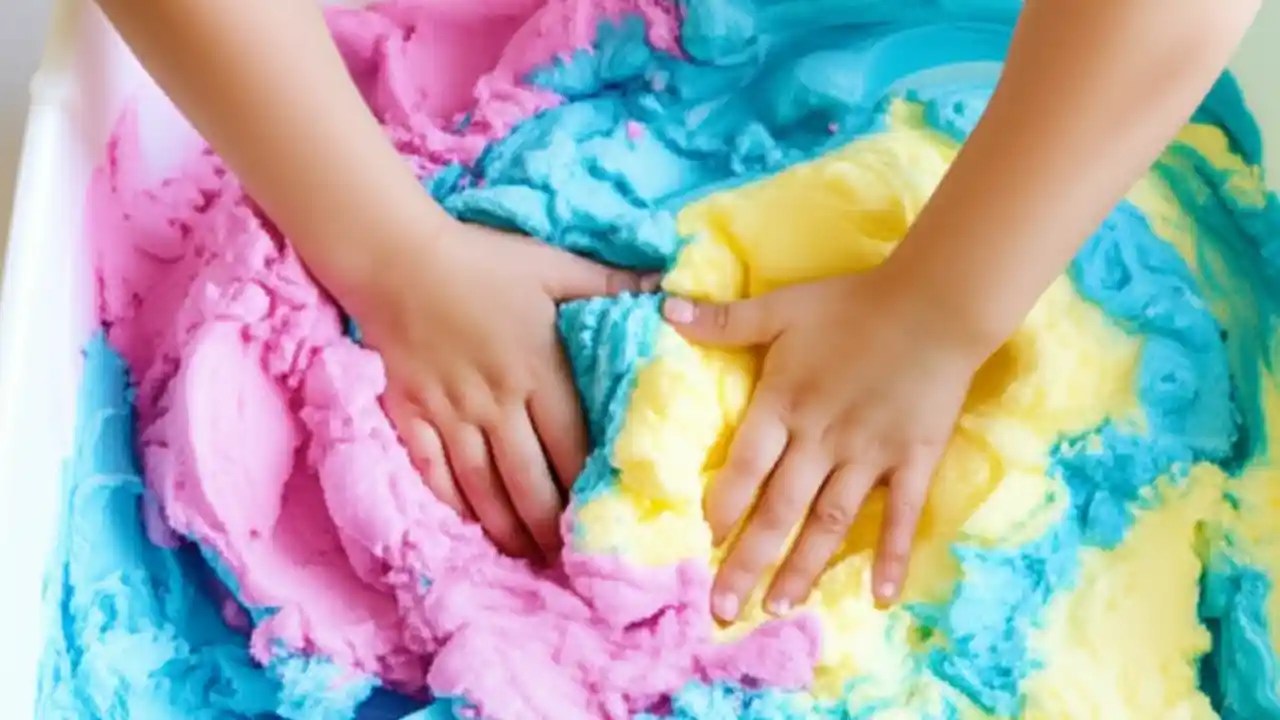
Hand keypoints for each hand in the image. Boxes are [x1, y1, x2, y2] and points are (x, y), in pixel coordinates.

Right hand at [349, 217, 654, 560]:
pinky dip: (454, 506)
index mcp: (539, 371)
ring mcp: (452, 415)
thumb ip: (611, 284)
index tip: (607, 518)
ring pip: (483, 488)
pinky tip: (471, 528)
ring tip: (528, 557)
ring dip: (508, 527)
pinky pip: (434, 473)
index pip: (572, 446)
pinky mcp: (413, 417)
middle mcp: (498, 404)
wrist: (396, 259)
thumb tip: (669, 289)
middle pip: (530, 481)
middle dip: (551, 526)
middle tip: (569, 558)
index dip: (590, 488)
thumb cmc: (483, 261)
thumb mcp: (554, 265)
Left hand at [662, 268, 990, 619]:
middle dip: (748, 561)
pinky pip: (900, 515)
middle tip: (723, 610)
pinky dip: (890, 556)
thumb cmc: (853, 304)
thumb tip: (663, 309)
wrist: (935, 301)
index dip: (724, 504)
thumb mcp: (782, 306)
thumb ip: (725, 319)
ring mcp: (868, 454)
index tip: (705, 540)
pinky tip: (878, 598)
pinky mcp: (913, 459)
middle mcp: (821, 438)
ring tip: (778, 609)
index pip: (746, 465)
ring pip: (829, 521)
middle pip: (779, 508)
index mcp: (785, 403)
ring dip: (803, 568)